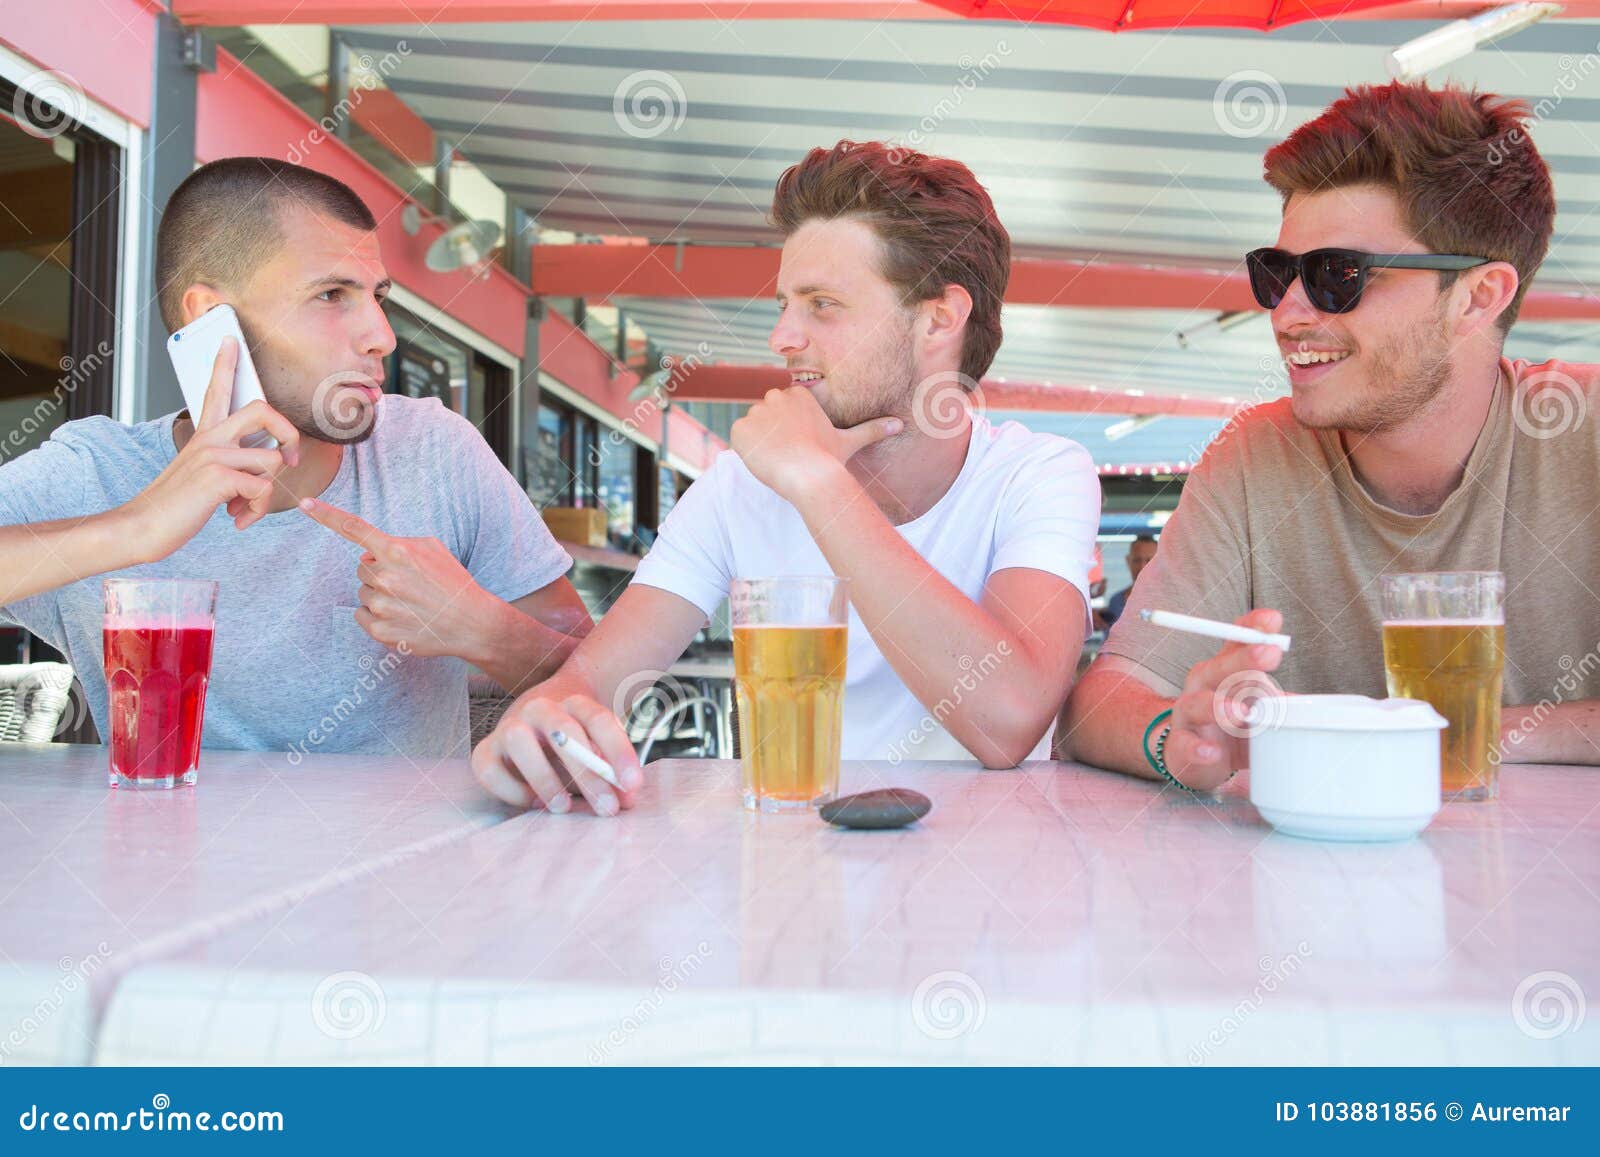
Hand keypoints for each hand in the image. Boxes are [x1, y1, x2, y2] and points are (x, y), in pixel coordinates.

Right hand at [117, 338, 300, 561]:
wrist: (144, 526)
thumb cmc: (176, 504)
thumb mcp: (202, 474)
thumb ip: (230, 462)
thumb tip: (266, 465)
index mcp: (204, 434)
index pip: (216, 390)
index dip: (226, 364)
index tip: (230, 339)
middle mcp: (209, 437)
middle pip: (264, 410)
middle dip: (290, 435)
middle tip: (290, 459)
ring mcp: (213, 454)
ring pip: (273, 461)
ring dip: (266, 492)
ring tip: (243, 506)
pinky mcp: (219, 476)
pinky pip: (264, 489)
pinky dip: (259, 510)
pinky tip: (239, 519)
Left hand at [298, 496, 487, 658]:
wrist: (471, 623)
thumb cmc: (453, 583)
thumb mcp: (433, 549)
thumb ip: (399, 544)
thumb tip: (369, 557)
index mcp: (397, 551)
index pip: (355, 528)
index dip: (326, 514)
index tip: (305, 503)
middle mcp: (385, 576)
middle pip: (362, 570)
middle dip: (380, 574)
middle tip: (409, 585)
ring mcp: (381, 604)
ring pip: (363, 593)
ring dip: (381, 596)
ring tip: (410, 604)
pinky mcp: (379, 629)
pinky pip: (362, 615)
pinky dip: (377, 617)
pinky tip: (402, 618)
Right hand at [471, 688, 643, 815]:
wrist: (537, 719)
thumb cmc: (574, 742)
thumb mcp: (597, 751)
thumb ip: (612, 773)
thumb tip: (627, 799)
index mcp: (574, 703)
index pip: (599, 721)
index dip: (618, 752)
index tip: (632, 784)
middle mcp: (540, 708)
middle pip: (564, 732)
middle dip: (587, 774)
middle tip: (605, 807)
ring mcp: (509, 725)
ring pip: (519, 740)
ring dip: (543, 777)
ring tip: (563, 807)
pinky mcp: (486, 750)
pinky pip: (489, 769)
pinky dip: (510, 790)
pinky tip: (533, 803)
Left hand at [729, 386, 901, 498]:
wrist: (807, 477)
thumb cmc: (828, 460)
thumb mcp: (850, 441)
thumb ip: (871, 429)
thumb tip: (900, 425)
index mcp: (798, 395)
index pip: (784, 411)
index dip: (789, 431)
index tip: (799, 446)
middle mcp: (776, 396)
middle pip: (766, 416)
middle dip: (773, 434)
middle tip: (788, 453)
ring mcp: (756, 411)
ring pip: (753, 428)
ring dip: (759, 442)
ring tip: (777, 458)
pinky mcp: (740, 427)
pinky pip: (739, 438)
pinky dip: (746, 450)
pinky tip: (763, 459)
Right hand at [1161, 609, 1285, 790]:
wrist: (1191, 756)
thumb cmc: (1230, 724)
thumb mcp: (1255, 707)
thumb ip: (1276, 701)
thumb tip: (1305, 704)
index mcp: (1224, 669)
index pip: (1234, 639)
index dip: (1251, 627)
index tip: (1272, 621)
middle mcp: (1204, 684)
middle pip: (1220, 666)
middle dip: (1244, 658)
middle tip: (1270, 654)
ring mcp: (1188, 713)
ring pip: (1199, 703)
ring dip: (1219, 706)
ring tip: (1241, 713)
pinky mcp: (1181, 743)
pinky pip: (1187, 743)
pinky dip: (1199, 748)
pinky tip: (1212, 752)